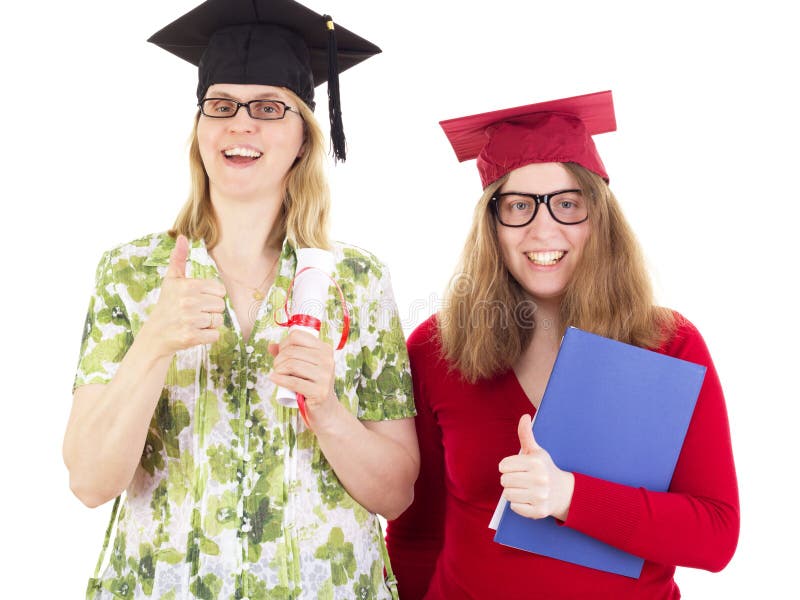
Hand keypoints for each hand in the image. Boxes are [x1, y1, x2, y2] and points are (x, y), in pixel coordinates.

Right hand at [142, 234, 226, 356]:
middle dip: (210, 311)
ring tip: (193, 323)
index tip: (196, 300)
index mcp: (188, 286)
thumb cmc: (167, 305)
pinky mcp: (190, 337)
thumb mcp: (171, 280)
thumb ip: (179, 258)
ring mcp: (189, 320)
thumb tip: (181, 236)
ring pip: (219, 321)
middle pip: (221, 306)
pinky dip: (208, 336)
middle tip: (194, 313)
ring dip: (209, 324)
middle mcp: (188, 302)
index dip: (211, 296)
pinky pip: (215, 335)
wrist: (155, 335)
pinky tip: (194, 333)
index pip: (220, 291)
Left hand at [268, 329, 338, 430]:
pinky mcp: (319, 391)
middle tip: (277, 368)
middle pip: (292, 351)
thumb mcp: (303, 366)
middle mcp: (327, 360)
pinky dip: (279, 379)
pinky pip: (293, 381)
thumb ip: (288, 354)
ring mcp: (325, 376)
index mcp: (325, 349)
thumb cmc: (312, 385)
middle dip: (278, 359)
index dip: (284, 344)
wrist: (325, 409)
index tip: (282, 354)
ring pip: (291, 365)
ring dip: (278, 369)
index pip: (297, 336)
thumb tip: (271, 346)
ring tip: (277, 374)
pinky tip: (274, 378)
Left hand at [498, 414, 574, 520]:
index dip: (507, 467)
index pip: (503, 465)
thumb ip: (526, 435)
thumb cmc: (544, 469)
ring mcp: (540, 496)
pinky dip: (518, 504)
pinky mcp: (539, 511)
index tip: (517, 468)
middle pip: (504, 480)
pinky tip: (528, 499)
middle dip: (510, 480)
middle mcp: (539, 479)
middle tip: (521, 480)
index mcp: (535, 462)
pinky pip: (514, 507)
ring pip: (507, 494)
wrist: (564, 493)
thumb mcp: (536, 451)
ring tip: (524, 489)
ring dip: (513, 492)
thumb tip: (524, 416)